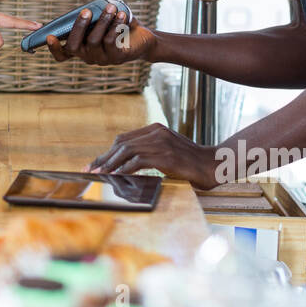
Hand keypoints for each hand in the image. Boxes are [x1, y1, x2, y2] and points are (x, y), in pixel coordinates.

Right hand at [45, 3, 156, 65]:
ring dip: (103, 21)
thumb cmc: (117, 27)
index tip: (48, 37)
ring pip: (94, 40)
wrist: (142, 40)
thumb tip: (88, 7)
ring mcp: (102, 59)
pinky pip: (112, 41)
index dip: (54, 48)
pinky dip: (115, 26)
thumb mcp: (102, 22)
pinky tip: (121, 15)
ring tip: (110, 6)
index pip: (62, 55)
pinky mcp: (117, 58)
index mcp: (81, 49)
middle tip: (86, 10)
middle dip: (78, 27)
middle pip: (74, 46)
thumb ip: (93, 18)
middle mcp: (88, 56)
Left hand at [87, 123, 219, 186]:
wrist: (214, 165)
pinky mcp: (166, 155)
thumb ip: (149, 152)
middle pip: (122, 143)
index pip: (124, 139)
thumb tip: (125, 164)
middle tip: (91, 171)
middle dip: (104, 158)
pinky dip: (125, 169)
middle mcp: (157, 132)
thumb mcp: (167, 152)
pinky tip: (117, 177)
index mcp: (156, 129)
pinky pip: (138, 161)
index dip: (107, 152)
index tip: (95, 164)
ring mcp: (162, 142)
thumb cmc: (190, 163)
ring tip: (100, 175)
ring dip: (111, 164)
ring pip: (127, 151)